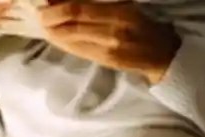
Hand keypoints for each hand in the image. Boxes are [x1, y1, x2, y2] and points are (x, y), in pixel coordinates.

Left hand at [39, 2, 181, 84]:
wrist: (164, 54)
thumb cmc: (144, 25)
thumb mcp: (125, 7)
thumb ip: (97, 5)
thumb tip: (66, 2)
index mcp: (119, 12)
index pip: (79, 10)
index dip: (57, 7)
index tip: (44, 3)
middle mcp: (113, 32)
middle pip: (72, 24)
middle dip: (50, 20)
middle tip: (39, 15)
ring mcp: (110, 49)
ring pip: (72, 39)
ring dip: (54, 33)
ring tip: (45, 26)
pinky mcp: (108, 62)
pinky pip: (80, 51)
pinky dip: (65, 43)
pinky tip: (57, 38)